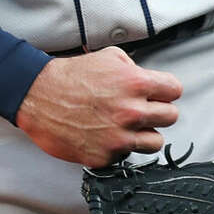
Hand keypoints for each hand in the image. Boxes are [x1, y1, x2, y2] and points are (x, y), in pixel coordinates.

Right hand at [15, 48, 181, 166]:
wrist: (38, 97)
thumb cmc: (71, 77)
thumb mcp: (109, 57)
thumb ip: (134, 69)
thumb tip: (148, 81)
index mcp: (136, 84)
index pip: (175, 90)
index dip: (166, 91)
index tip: (159, 94)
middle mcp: (132, 112)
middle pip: (171, 117)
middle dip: (158, 112)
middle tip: (143, 110)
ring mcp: (119, 138)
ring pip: (156, 142)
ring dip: (144, 134)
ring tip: (129, 127)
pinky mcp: (105, 156)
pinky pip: (126, 155)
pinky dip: (118, 148)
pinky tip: (105, 135)